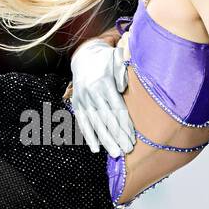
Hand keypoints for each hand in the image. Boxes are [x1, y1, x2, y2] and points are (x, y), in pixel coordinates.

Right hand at [70, 38, 134, 155]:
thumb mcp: (117, 59)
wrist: (84, 56)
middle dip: (117, 137)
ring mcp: (83, 99)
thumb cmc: (107, 60)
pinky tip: (95, 148)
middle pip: (106, 119)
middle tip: (126, 151)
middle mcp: (92, 93)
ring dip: (105, 140)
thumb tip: (123, 88)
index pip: (117, 109)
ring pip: (95, 124)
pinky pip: (82, 122)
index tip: (132, 139)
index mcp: (104, 83)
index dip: (125, 125)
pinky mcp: (77, 103)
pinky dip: (88, 136)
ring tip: (115, 153)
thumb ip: (122, 72)